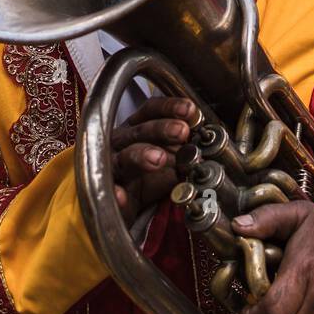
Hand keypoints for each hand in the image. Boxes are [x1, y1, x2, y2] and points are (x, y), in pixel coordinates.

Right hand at [109, 96, 194, 224]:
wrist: (122, 205)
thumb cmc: (146, 175)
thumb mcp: (170, 160)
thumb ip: (185, 153)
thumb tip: (206, 151)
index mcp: (138, 128)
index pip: (151, 110)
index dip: (170, 107)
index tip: (190, 110)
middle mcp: (122, 142)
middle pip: (139, 130)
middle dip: (162, 129)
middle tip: (182, 132)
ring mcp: (111, 165)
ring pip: (124, 156)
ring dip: (141, 155)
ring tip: (158, 159)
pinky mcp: (107, 191)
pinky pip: (109, 190)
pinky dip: (115, 192)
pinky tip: (121, 195)